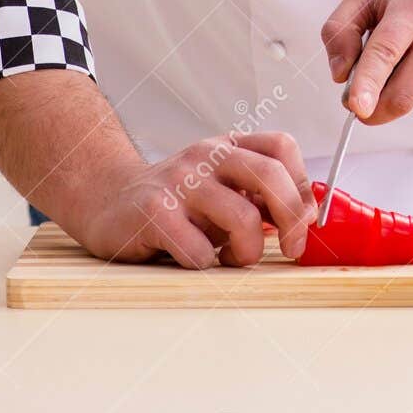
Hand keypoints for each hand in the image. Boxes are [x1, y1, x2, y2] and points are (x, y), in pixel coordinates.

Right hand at [78, 131, 314, 268]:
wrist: (108, 200)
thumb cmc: (176, 202)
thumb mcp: (220, 187)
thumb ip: (258, 196)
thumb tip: (305, 219)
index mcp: (228, 146)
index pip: (281, 146)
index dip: (302, 185)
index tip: (304, 220)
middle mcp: (206, 155)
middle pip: (269, 176)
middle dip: (292, 220)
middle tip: (291, 249)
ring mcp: (180, 181)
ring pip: (242, 219)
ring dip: (247, 252)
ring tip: (230, 258)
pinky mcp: (154, 210)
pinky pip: (200, 250)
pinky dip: (206, 265)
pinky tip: (193, 258)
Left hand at [320, 0, 412, 124]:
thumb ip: (340, 28)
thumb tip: (340, 74)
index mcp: (412, 5)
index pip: (386, 50)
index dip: (368, 83)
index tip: (357, 107)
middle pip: (402, 94)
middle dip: (374, 109)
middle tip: (359, 99)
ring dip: (397, 92)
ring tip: (407, 57)